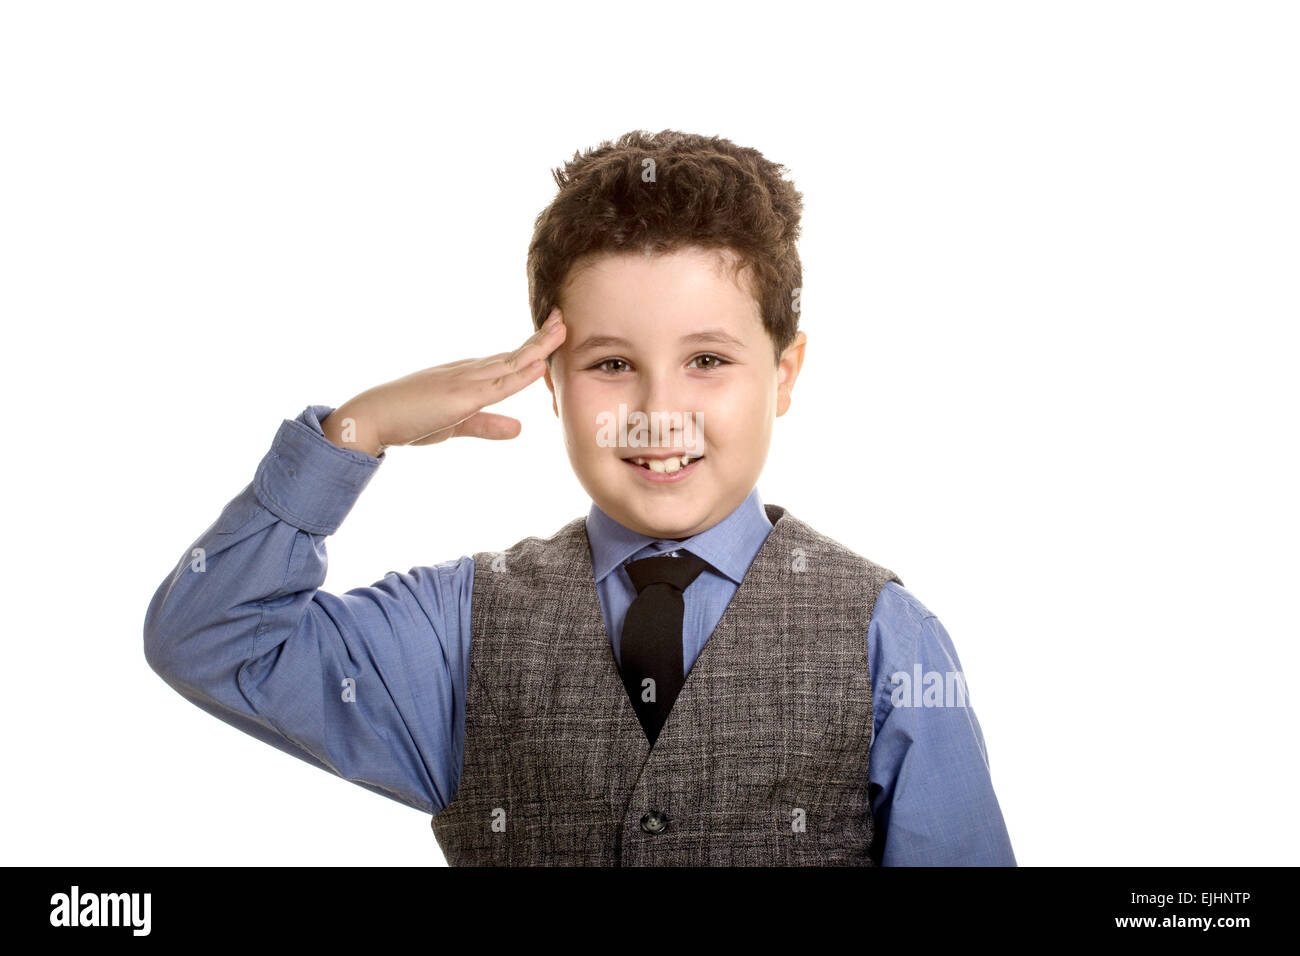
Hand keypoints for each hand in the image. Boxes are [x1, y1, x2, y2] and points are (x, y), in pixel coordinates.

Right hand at [322, 308, 565, 455]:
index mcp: (467, 375)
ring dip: (537, 346)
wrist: (372, 419)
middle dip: (541, 337)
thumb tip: (519, 429)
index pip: (508, 359)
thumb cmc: (409, 421)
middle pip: (513, 353)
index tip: (554, 333)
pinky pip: (497, 385)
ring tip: (562, 329)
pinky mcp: (459, 396)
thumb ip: (488, 425)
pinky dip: (520, 374)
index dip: (533, 347)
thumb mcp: (457, 424)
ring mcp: (464, 380)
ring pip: (509, 361)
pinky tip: (540, 364)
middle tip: (564, 318)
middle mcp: (468, 370)